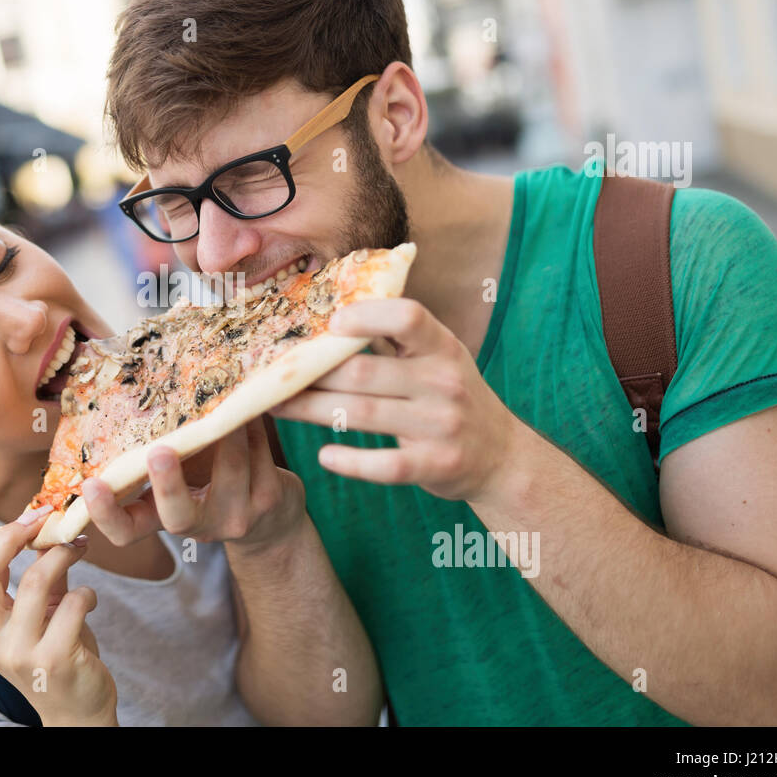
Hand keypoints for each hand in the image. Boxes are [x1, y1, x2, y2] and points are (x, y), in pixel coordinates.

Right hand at [0, 510, 117, 725]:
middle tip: (48, 521)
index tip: (32, 517)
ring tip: (80, 549)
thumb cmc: (59, 656)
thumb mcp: (42, 616)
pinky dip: (87, 592)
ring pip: (35, 582)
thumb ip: (43, 578)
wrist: (78, 714)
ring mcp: (22, 654)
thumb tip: (51, 530)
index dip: (2, 539)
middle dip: (15, 537)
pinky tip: (91, 598)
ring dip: (64, 555)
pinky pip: (73, 605)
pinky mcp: (55, 660)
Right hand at [82, 417, 305, 549]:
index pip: (125, 531)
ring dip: (226, 432)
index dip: (105, 514)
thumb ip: (152, 451)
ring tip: (221, 398)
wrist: (271, 518)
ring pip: (230, 470)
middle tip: (159, 452)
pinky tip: (249, 404)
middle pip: (178, 516)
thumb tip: (118, 393)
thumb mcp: (176, 475)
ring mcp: (236, 515)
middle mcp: (198, 526)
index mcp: (162, 518)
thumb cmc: (207, 482)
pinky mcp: (269, 498)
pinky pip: (259, 454)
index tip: (89, 485)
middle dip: (168, 483)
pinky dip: (251, 425)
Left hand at [268, 298, 528, 502]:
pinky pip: (384, 464)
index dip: (366, 315)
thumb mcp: (439, 357)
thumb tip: (330, 312)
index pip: (408, 317)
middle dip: (312, 373)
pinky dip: (350, 461)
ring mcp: (441, 425)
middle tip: (274, 373)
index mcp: (443, 347)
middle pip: (363, 372)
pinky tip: (324, 456)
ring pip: (362, 415)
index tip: (330, 322)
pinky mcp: (434, 465)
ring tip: (277, 406)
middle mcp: (444, 382)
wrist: (501, 456)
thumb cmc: (452, 396)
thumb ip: (396, 337)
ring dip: (311, 410)